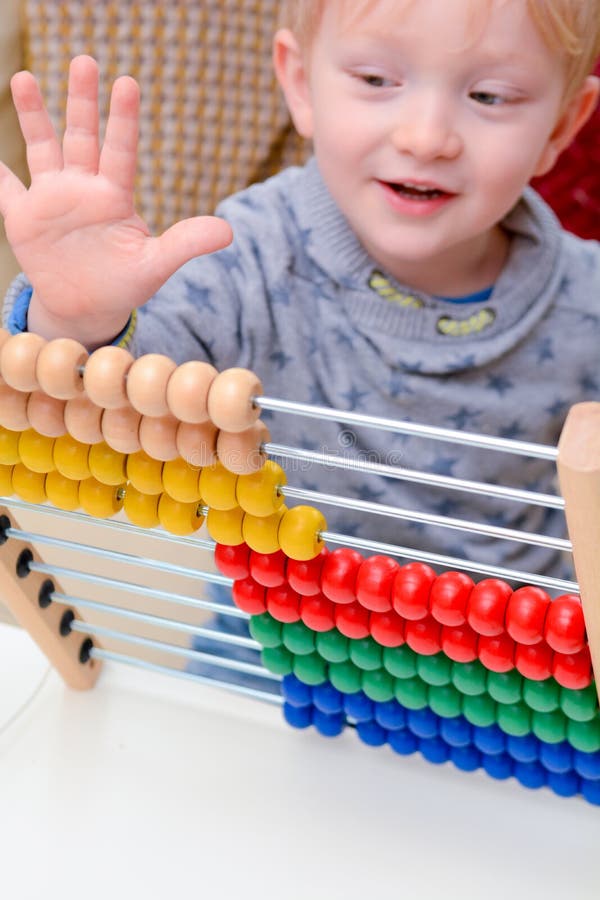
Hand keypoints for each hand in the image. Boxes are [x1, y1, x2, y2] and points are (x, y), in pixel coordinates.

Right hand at [0, 55, 232, 346]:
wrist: (89, 307)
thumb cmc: (125, 282)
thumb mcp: (156, 265)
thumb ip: (186, 243)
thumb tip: (229, 232)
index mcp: (114, 195)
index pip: (120, 150)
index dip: (123, 120)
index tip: (128, 84)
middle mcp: (83, 188)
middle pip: (81, 136)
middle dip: (82, 101)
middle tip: (85, 60)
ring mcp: (52, 199)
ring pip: (42, 148)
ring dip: (33, 115)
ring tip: (25, 77)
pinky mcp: (25, 218)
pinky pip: (6, 190)